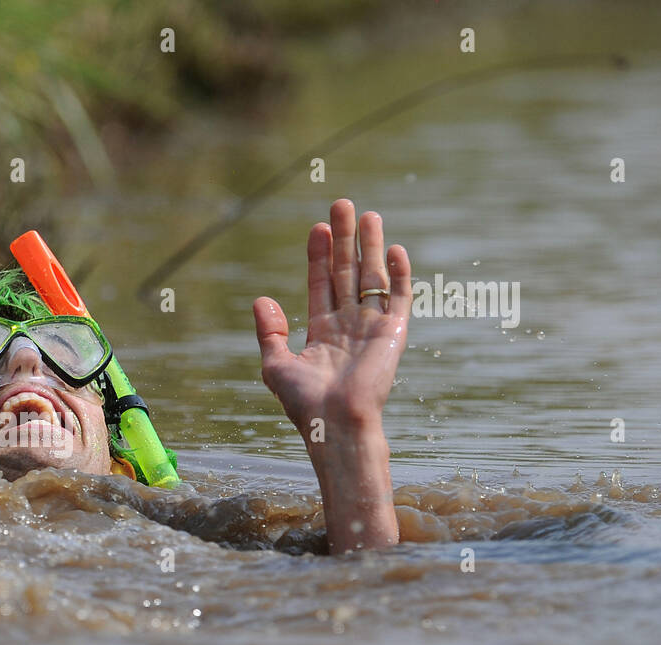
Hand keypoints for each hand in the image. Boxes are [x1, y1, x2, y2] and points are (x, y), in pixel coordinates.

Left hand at [253, 198, 410, 439]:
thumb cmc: (305, 403)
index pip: (321, 284)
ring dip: (371, 246)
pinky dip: (399, 274)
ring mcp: (372, 328)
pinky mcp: (394, 334)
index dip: (319, 256)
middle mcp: (348, 326)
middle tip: (342, 205)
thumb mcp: (276, 366)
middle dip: (344, 239)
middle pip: (346, 272)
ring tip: (369, 214)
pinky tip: (395, 249)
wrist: (335, 424)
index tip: (317, 227)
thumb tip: (261, 299)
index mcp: (322, 333)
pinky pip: (400, 298)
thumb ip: (269, 332)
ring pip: (372, 277)